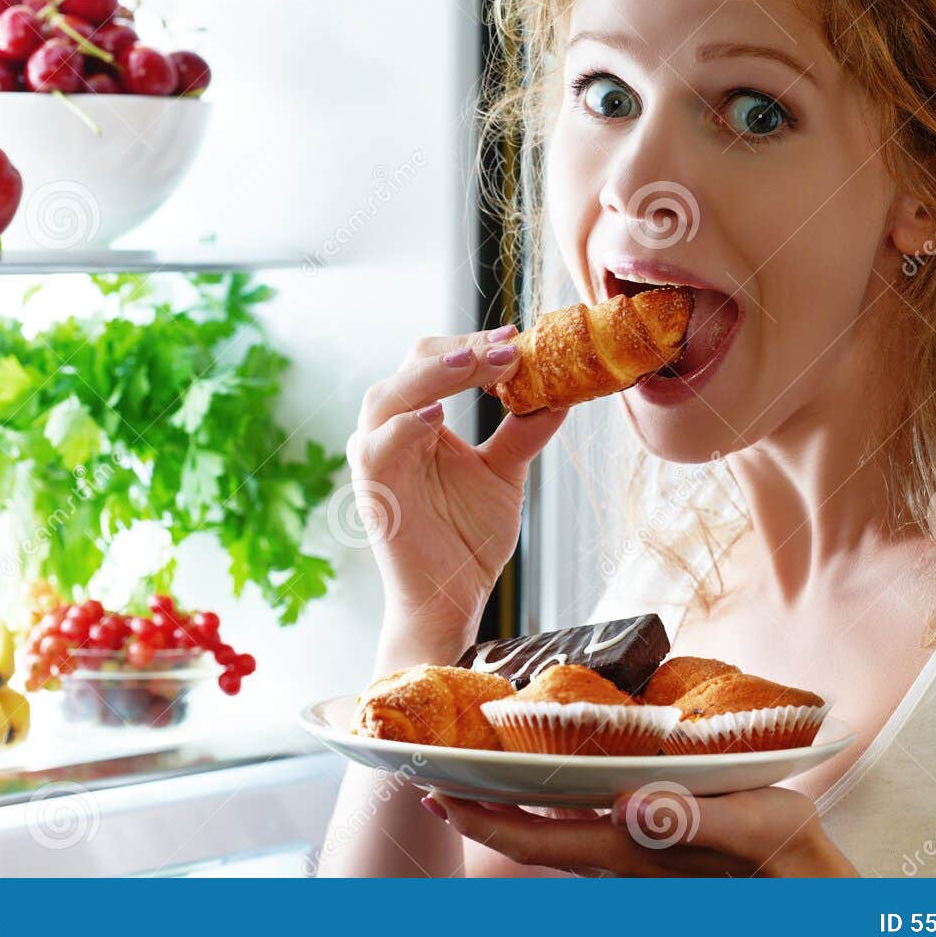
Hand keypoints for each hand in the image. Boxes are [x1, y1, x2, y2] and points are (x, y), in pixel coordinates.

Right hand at [347, 325, 567, 661]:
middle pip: (414, 364)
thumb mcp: (505, 473)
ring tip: (477, 362)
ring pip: (391, 395)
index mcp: (419, 420)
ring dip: (434, 373)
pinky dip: (405, 425)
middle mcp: (392, 430)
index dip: (476, 344)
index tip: (519, 337)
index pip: (440, 360)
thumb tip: (562, 392)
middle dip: (463, 349)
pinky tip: (438, 413)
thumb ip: (524, 431)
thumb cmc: (468, 540)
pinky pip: (378, 444)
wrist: (451, 600)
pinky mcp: (372, 488)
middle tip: (510, 346)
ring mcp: (377, 457)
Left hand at [424, 785, 856, 876]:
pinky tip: (544, 781)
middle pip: (531, 838)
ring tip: (473, 773)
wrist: (808, 884)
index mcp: (632, 849)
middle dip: (478, 811)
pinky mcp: (650, 842)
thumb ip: (687, 818)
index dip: (483, 819)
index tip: (437, 793)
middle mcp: (621, 854)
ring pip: (553, 833)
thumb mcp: (746, 826)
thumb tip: (628, 804)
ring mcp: (632, 852)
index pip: (538, 840)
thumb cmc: (782, 854)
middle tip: (430, 779)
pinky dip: (548, 805)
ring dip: (508, 807)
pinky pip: (582, 825)